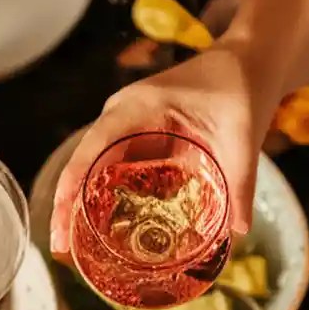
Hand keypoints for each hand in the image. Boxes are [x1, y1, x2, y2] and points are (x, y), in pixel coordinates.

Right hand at [50, 47, 274, 255]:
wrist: (248, 61)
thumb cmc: (240, 87)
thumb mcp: (243, 136)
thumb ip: (242, 182)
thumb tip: (240, 231)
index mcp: (137, 107)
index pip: (92, 148)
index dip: (71, 185)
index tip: (61, 221)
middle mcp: (121, 115)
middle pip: (83, 162)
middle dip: (68, 205)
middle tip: (61, 248)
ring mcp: (126, 125)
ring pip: (93, 168)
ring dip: (82, 204)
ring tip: (73, 246)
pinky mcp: (138, 136)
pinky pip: (112, 168)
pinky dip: (104, 196)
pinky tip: (103, 227)